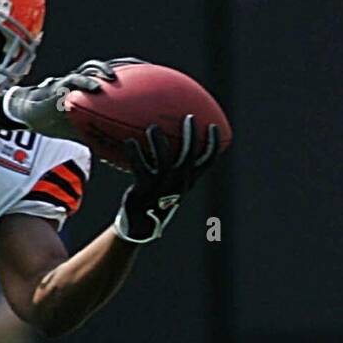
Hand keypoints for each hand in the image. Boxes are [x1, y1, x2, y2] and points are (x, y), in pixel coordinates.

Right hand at [1, 58, 140, 137]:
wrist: (33, 116)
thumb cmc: (61, 121)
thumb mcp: (86, 129)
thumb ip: (104, 137)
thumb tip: (123, 156)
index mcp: (93, 87)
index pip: (116, 75)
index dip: (134, 74)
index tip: (153, 77)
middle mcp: (84, 80)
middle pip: (107, 66)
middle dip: (124, 65)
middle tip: (144, 69)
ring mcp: (71, 81)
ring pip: (89, 69)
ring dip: (102, 70)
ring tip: (114, 78)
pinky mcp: (59, 86)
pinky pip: (73, 81)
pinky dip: (85, 83)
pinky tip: (97, 88)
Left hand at [114, 115, 220, 243]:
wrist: (141, 225)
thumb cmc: (155, 200)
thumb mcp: (170, 186)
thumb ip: (174, 168)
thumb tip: (169, 142)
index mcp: (188, 181)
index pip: (207, 161)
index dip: (213, 143)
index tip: (213, 126)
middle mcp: (178, 182)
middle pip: (189, 155)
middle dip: (191, 135)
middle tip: (188, 118)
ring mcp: (162, 185)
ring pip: (164, 159)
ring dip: (159, 141)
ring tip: (153, 128)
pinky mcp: (145, 187)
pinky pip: (140, 166)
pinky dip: (134, 152)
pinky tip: (129, 142)